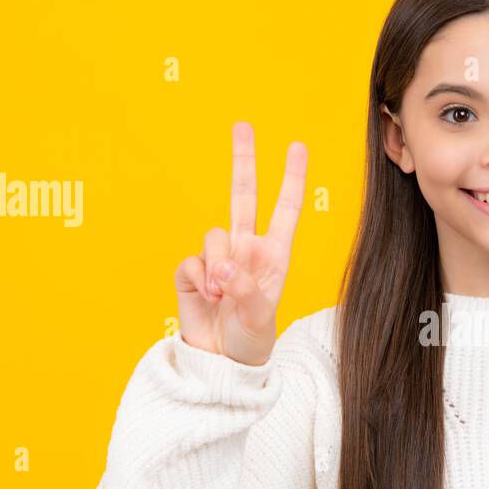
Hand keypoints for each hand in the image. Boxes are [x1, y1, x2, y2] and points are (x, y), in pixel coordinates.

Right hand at [173, 122, 307, 365]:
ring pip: (214, 234)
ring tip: (222, 295)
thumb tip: (222, 266)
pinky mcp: (192, 271)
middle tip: (242, 124)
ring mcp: (218, 258)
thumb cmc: (251, 342)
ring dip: (217, 266)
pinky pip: (192, 260)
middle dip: (243, 160)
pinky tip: (206, 298)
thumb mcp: (259, 320)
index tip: (297, 147)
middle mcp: (246, 250)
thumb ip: (245, 291)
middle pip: (243, 196)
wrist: (220, 363)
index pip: (285, 210)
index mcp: (274, 256)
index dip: (291, 179)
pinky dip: (198, 280)